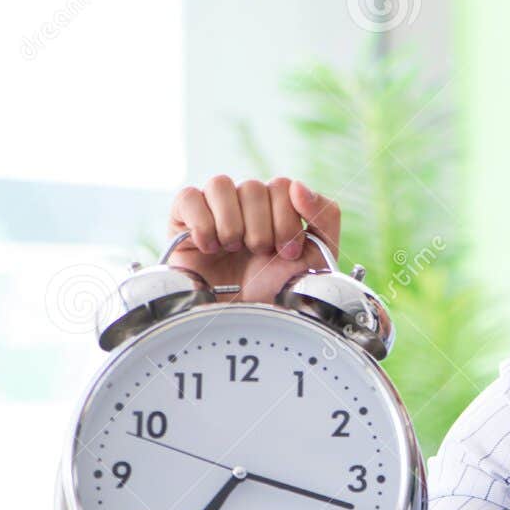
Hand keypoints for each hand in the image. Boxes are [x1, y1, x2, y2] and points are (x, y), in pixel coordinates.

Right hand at [166, 175, 341, 303]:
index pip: (283, 185)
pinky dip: (202, 223)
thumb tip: (299, 186)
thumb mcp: (318, 257)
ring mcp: (215, 210)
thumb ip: (325, 215)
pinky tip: (210, 247)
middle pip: (254, 186)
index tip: (287, 253)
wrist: (240, 325)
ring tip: (233, 251)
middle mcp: (247, 207)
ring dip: (232, 224)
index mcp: (278, 209)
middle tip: (260, 255)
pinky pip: (190, 197)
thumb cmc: (276, 293)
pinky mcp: (183, 219)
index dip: (287, 219)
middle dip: (262, 228)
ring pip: (221, 185)